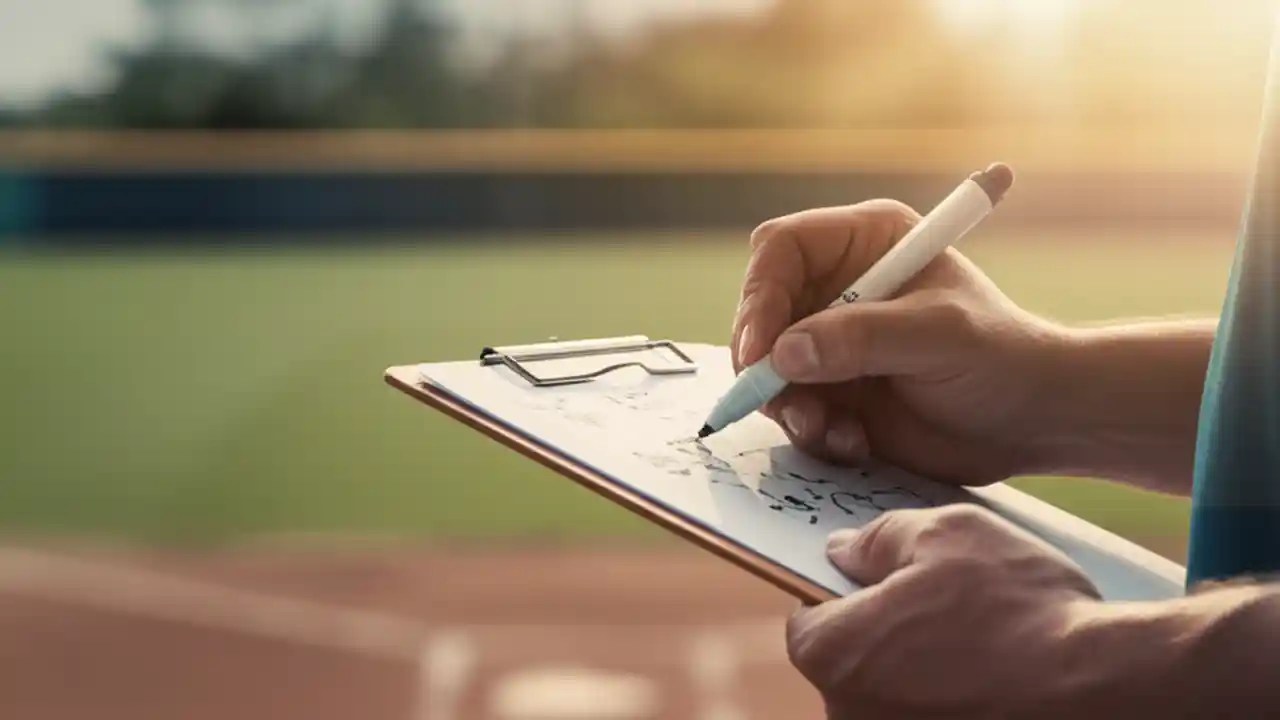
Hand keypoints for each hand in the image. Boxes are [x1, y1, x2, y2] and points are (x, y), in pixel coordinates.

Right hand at [731, 198, 1064, 484]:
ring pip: (767, 368)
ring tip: (832, 429)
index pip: (781, 250)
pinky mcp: (831, 390)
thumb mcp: (939, 337)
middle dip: (763, 361)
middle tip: (778, 400)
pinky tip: (855, 442)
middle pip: (760, 311)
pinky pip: (790, 410)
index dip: (760, 295)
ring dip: (787, 405)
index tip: (760, 349)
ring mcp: (830, 341)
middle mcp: (837, 287)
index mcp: (865, 243)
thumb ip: (863, 338)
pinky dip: (811, 431)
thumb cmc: (1001, 358)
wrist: (1031, 420)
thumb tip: (785, 353)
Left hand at [786, 504, 1100, 718]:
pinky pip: (933, 718)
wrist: (1105, 690)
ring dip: (925, 678)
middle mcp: (849, 714)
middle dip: (888, 639)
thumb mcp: (945, 533)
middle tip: (948, 612)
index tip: (887, 585)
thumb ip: (879, 538)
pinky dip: (956, 704)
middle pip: (853, 666)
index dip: (846, 596)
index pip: (809, 620)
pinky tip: (999, 685)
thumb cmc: (1018, 606)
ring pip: (895, 700)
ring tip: (984, 650)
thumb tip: (843, 552)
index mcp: (832, 652)